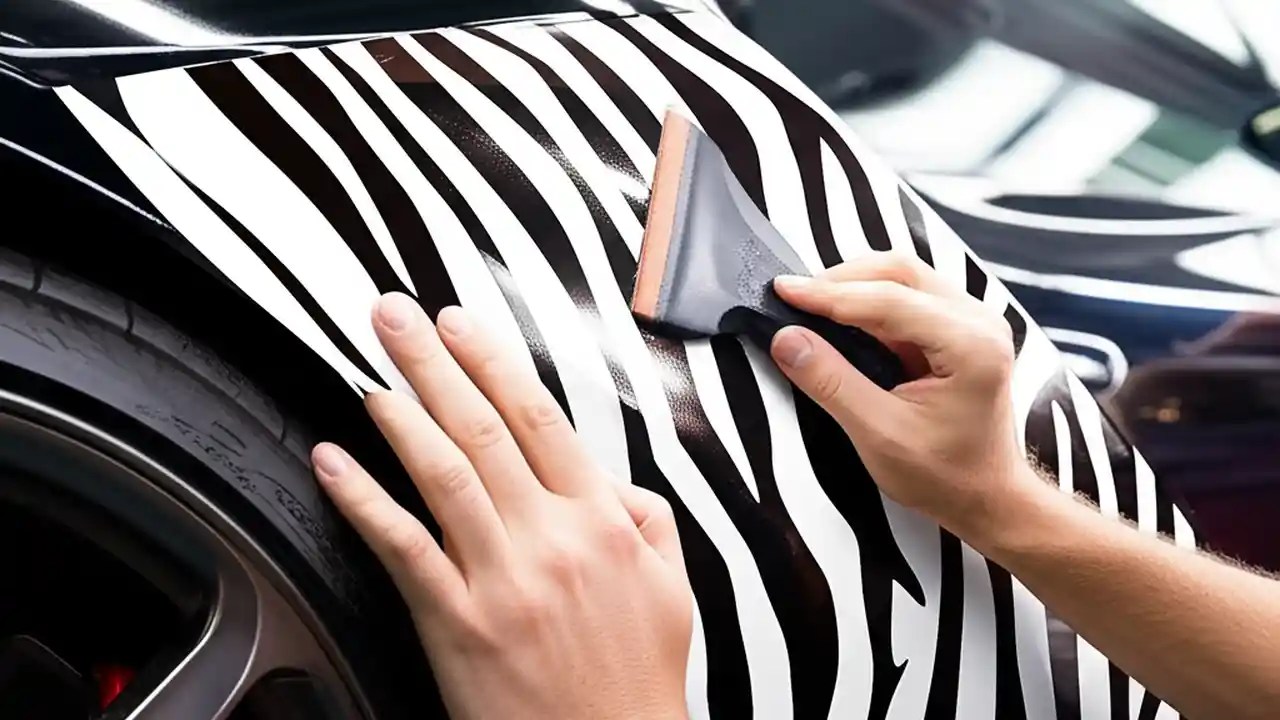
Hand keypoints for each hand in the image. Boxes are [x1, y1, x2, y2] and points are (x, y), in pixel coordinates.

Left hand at [310, 294, 692, 719]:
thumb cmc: (635, 682)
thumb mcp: (672, 588)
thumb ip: (646, 518)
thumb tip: (611, 477)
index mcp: (601, 523)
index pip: (540, 418)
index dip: (494, 362)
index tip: (463, 324)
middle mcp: (550, 540)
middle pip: (485, 428)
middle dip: (435, 361)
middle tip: (397, 316)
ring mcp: (502, 579)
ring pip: (445, 473)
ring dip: (401, 412)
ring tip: (370, 369)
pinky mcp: (458, 623)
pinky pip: (404, 548)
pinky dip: (363, 499)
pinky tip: (334, 463)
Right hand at [769, 254, 1036, 537]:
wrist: (987, 498)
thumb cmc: (946, 476)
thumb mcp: (879, 434)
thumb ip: (831, 383)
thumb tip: (786, 339)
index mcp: (970, 345)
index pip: (887, 300)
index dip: (828, 294)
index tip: (783, 290)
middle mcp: (979, 321)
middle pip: (898, 272)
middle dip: (840, 280)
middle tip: (794, 298)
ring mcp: (972, 320)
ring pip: (902, 277)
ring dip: (853, 287)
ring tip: (811, 307)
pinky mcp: (959, 327)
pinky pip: (908, 296)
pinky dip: (868, 301)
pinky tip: (840, 319)